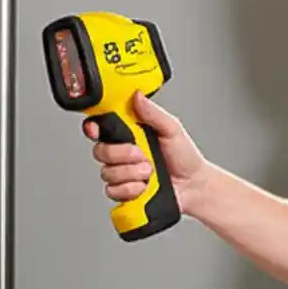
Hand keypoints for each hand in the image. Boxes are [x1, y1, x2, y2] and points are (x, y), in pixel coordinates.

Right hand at [85, 91, 209, 214]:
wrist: (194, 186)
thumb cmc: (185, 157)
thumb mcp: (172, 129)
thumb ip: (153, 113)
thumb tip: (137, 96)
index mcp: (131, 133)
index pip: (102, 127)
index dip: (93, 127)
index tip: (96, 129)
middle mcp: (122, 153)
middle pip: (100, 151)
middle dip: (122, 154)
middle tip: (141, 155)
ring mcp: (122, 173)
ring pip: (107, 173)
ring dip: (131, 173)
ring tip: (150, 172)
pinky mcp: (124, 191)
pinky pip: (113, 191)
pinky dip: (130, 189)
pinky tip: (144, 186)